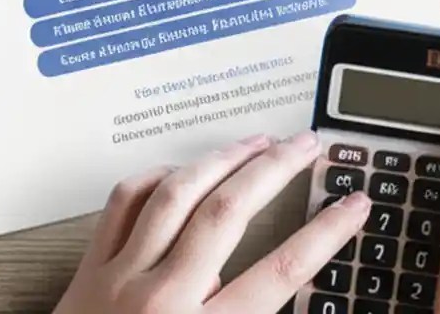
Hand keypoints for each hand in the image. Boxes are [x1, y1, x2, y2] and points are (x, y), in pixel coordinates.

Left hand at [54, 132, 370, 313]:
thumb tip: (280, 282)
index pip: (279, 271)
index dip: (325, 232)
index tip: (352, 206)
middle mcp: (160, 300)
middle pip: (229, 213)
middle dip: (276, 169)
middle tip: (306, 146)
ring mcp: (119, 279)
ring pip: (175, 194)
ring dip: (222, 159)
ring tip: (255, 142)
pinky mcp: (86, 271)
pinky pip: (124, 203)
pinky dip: (157, 177)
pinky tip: (181, 169)